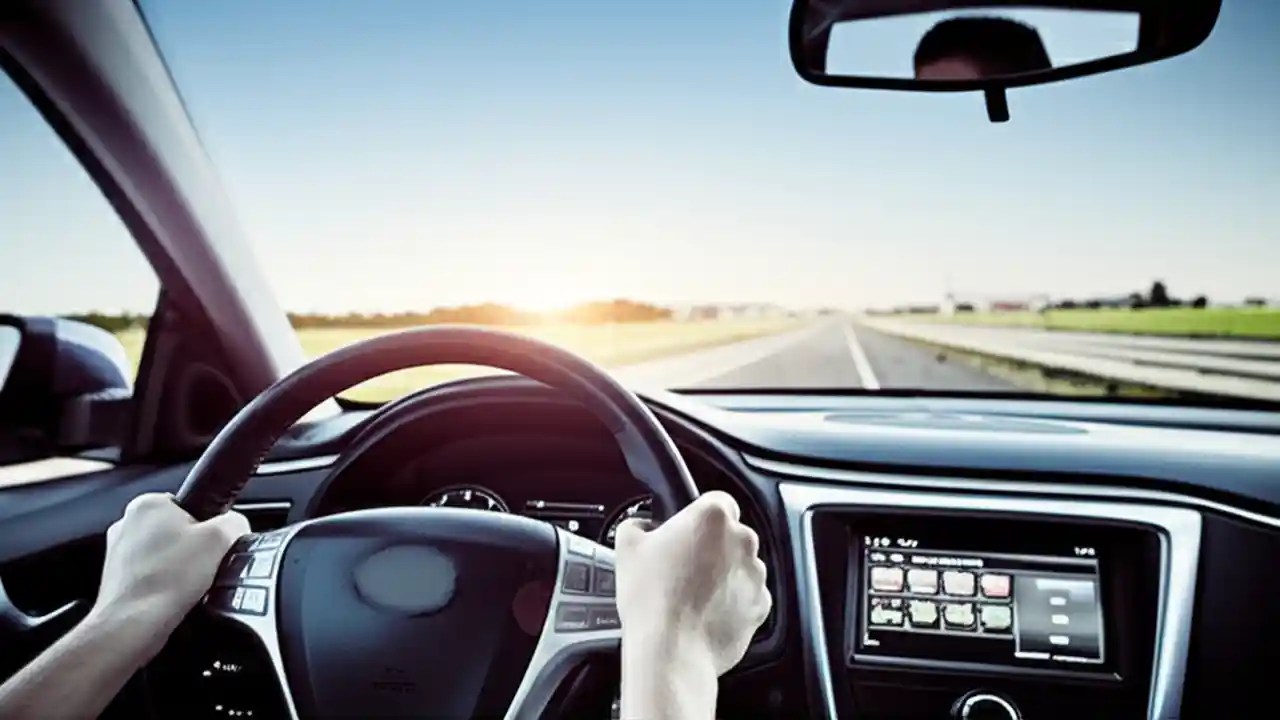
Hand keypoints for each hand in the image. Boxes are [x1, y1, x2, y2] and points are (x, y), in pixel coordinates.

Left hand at [90, 493, 248, 656]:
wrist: (133, 625)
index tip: (214, 545)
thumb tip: (236, 525)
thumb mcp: (220, 539)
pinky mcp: (115, 579)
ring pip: (164, 554)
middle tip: (206, 566)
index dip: (209, 525)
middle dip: (193, 547)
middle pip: (177, 529)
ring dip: (178, 567)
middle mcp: (126, 522)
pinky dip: (164, 584)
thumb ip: (235, 522)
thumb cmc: (168, 579)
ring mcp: (117, 552)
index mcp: (148, 503)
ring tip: (189, 585)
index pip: (190, 504)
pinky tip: (173, 596)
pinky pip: (152, 575)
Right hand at [614, 490, 770, 675]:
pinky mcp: (761, 606)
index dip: (699, 516)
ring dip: (722, 575)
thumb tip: (643, 525)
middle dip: (710, 548)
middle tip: (682, 567)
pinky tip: (705, 613)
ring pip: (739, 565)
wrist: (671, 651)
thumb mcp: (627, 548)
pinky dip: (731, 601)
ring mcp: (756, 575)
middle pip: (729, 534)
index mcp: (712, 517)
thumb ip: (637, 524)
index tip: (685, 532)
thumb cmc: (651, 599)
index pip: (716, 500)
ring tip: (691, 595)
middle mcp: (742, 541)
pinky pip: (747, 595)